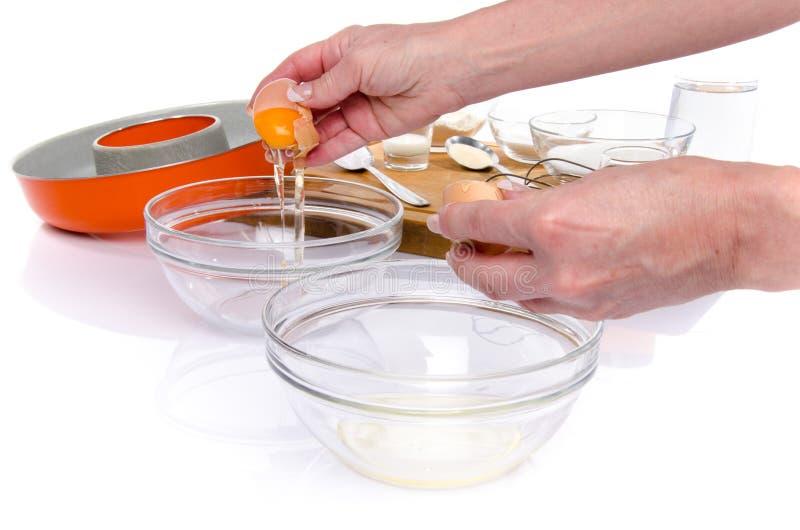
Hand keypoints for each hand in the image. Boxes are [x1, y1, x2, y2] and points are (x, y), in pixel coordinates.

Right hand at [248, 23, 472, 165]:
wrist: (448, 72)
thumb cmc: (410, 51)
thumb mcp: (358, 62)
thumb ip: (325, 85)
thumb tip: (296, 98)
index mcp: (339, 51)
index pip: (296, 69)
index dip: (274, 86)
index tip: (257, 105)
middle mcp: (346, 78)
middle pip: (307, 100)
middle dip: (287, 118)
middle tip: (270, 135)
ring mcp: (358, 103)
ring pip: (323, 124)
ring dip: (304, 138)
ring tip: (286, 151)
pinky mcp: (372, 126)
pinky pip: (342, 141)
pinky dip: (325, 150)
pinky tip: (310, 158)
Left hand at [427, 157, 754, 319]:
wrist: (731, 229)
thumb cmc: (679, 193)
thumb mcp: (599, 179)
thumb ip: (546, 197)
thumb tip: (512, 202)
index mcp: (555, 225)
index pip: (480, 226)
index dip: (453, 220)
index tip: (445, 218)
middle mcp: (562, 269)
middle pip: (486, 279)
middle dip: (463, 264)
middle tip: (458, 252)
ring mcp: (582, 298)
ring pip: (517, 300)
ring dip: (498, 282)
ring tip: (495, 264)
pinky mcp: (602, 315)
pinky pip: (552, 308)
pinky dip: (536, 292)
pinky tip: (538, 274)